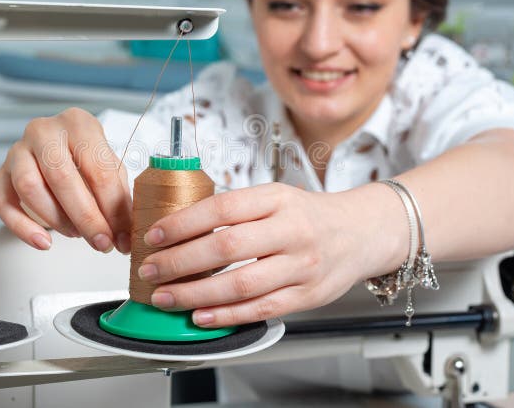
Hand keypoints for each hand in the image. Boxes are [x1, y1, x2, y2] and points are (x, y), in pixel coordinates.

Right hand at [0, 107, 131, 253]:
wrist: (60, 145)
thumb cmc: (87, 156)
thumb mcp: (110, 168)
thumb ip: (117, 197)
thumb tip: (123, 235)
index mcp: (78, 124)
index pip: (97, 168)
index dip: (112, 208)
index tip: (120, 235)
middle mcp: (44, 131)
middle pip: (61, 177)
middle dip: (85, 217)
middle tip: (100, 242)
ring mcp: (18, 150)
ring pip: (29, 188)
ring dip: (56, 220)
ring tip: (76, 233)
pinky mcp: (2, 172)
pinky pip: (3, 203)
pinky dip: (22, 228)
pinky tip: (43, 242)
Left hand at [136, 182, 406, 327]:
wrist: (362, 232)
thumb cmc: (310, 214)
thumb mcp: (276, 197)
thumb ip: (236, 210)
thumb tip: (179, 224)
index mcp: (278, 199)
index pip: (222, 209)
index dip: (183, 223)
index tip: (155, 235)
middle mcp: (291, 230)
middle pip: (226, 248)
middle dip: (180, 262)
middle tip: (151, 270)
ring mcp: (301, 265)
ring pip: (241, 285)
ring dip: (195, 294)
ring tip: (166, 297)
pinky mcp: (308, 296)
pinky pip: (261, 309)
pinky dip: (226, 315)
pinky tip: (200, 315)